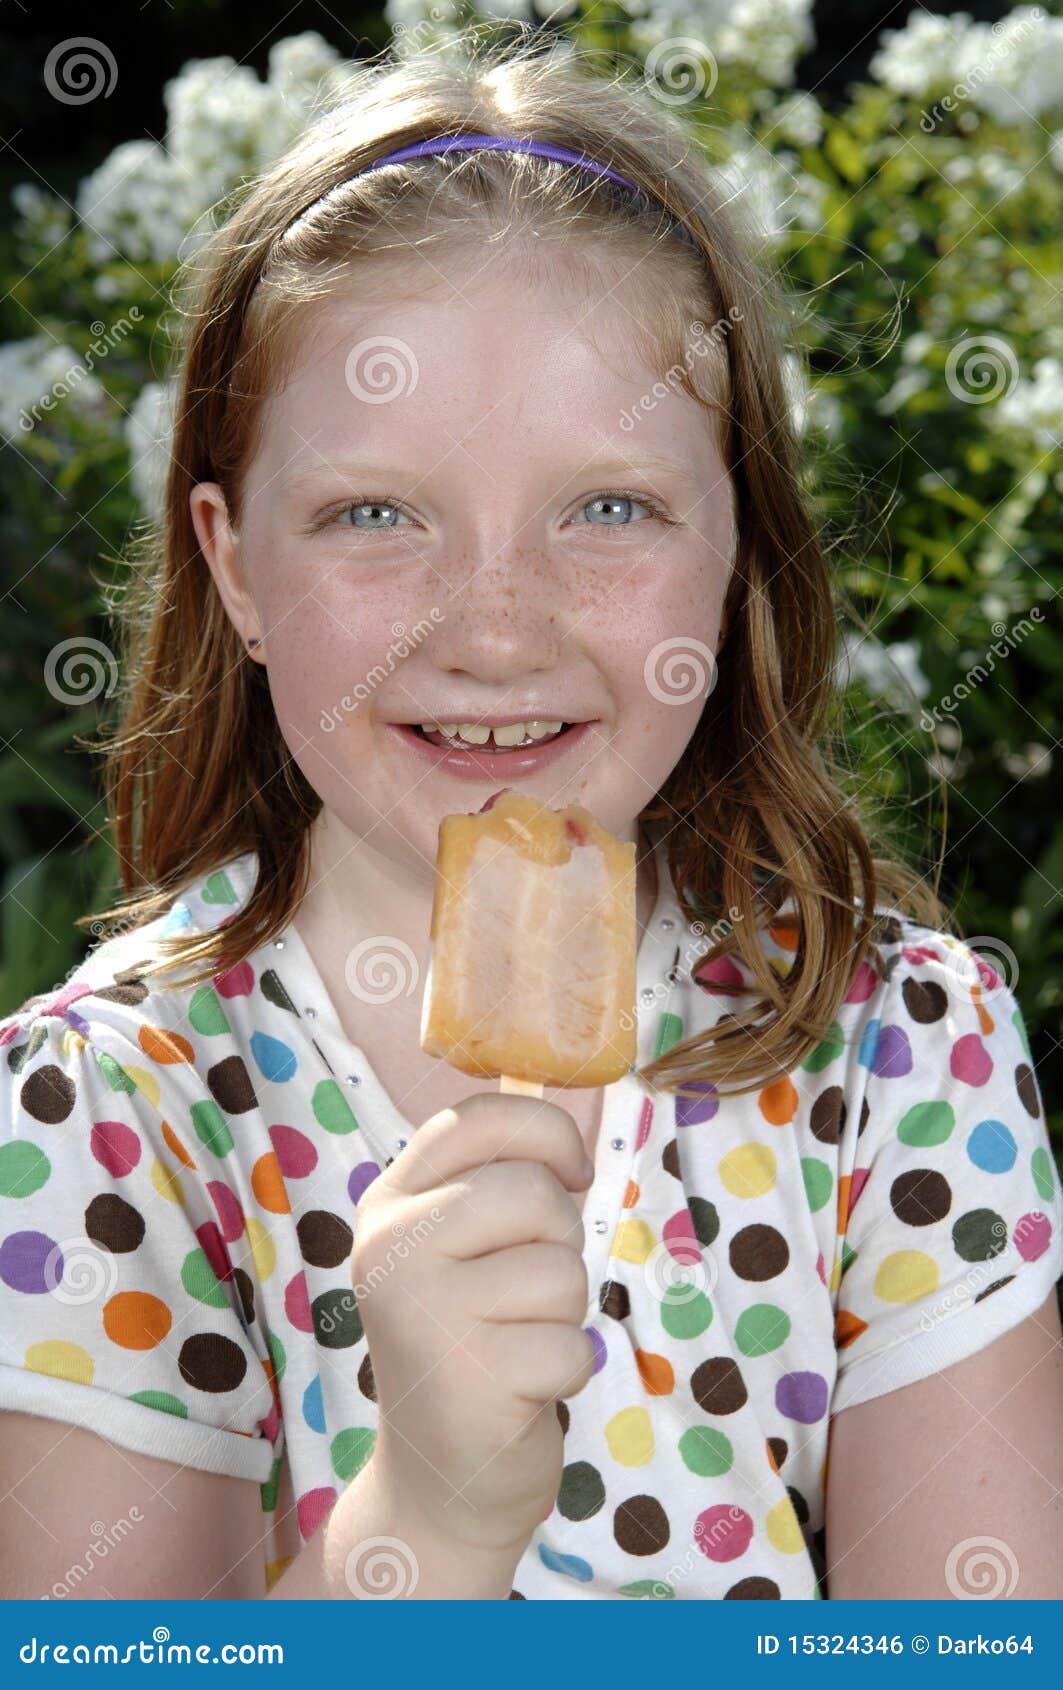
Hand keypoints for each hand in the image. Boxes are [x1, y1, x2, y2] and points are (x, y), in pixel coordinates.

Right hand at [349, 1091, 595, 1554]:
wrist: (436, 1480)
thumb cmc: (468, 1343)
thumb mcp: (457, 1249)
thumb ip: (494, 1182)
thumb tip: (572, 1118)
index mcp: (387, 1204)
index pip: (478, 1119)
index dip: (546, 1132)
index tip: (570, 1171)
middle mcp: (390, 1249)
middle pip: (533, 1193)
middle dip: (559, 1241)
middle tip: (526, 1290)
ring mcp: (424, 1314)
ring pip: (560, 1271)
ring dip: (562, 1312)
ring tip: (516, 1342)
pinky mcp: (469, 1378)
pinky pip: (571, 1343)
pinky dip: (566, 1371)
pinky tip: (520, 1392)